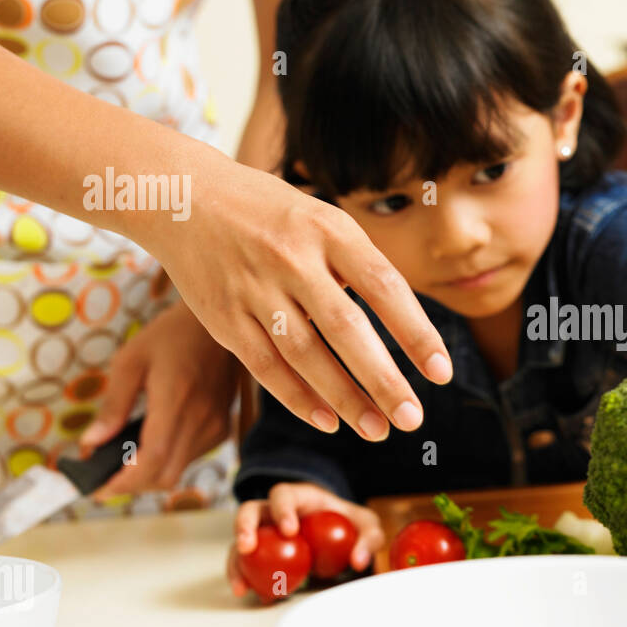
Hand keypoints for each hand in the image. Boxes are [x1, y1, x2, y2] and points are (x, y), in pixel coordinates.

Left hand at [80, 300, 240, 498]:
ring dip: (148, 474)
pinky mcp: (222, 427)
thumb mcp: (131, 361)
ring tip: (122, 459)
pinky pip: (190, 458)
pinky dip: (167, 462)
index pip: (153, 459)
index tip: (96, 487)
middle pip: (164, 476)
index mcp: (175, 399)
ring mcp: (215, 425)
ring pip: (178, 471)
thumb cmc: (171, 335)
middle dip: (130, 485)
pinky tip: (151, 444)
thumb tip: (92, 442)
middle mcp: (200, 418)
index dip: (124, 482)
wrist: (221, 325)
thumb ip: (114, 405)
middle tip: (102, 476)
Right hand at [135, 152, 453, 441]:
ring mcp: (255, 289)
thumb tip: (407, 325)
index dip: (416, 333)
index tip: (441, 372)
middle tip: (412, 419)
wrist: (185, 197)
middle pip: (347, 330)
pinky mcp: (223, 317)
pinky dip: (298, 398)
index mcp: (330, 230)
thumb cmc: (274, 215)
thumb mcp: (323, 220)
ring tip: (377, 429)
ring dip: (345, 399)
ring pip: (306, 356)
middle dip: (383, 380)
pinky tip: (329, 421)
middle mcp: (293, 258)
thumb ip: (359, 266)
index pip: (385, 287)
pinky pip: (267, 367)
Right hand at [228, 482, 383, 596]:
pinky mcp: (259, 552)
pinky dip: (241, 576)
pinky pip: (244, 562)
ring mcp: (263, 531)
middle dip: (245, 526)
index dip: (283, 509)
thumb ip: (368, 539)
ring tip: (240, 584)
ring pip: (239, 539)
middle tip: (249, 547)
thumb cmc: (348, 523)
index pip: (284, 495)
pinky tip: (245, 593)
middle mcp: (274, 511)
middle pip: (250, 510)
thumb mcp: (366, 525)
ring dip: (235, 560)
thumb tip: (358, 561)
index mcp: (299, 497)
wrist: (335, 534)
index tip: (290, 530)